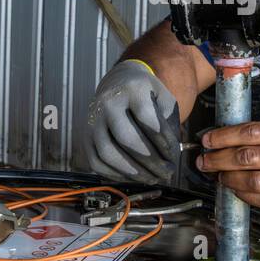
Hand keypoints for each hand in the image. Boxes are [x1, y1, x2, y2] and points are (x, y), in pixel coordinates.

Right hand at [80, 60, 180, 183]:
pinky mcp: (85, 135)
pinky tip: (133, 177)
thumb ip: (169, 123)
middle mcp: (108, 102)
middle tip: (167, 173)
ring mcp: (93, 120)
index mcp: (132, 89)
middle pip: (126, 138)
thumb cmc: (146, 94)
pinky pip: (96, 161)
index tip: (174, 157)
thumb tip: (169, 157)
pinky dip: (115, 174)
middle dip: (150, 161)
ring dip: (133, 172)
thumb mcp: (163, 98)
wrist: (119, 81)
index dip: (163, 142)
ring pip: (108, 153)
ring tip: (152, 178)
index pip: (147, 119)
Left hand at [196, 120, 259, 218]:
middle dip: (218, 159)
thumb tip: (245, 136)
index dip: (224, 136)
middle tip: (204, 161)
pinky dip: (248, 197)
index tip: (208, 139)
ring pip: (254, 182)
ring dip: (229, 180)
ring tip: (217, 177)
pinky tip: (238, 192)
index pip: (252, 132)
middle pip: (247, 157)